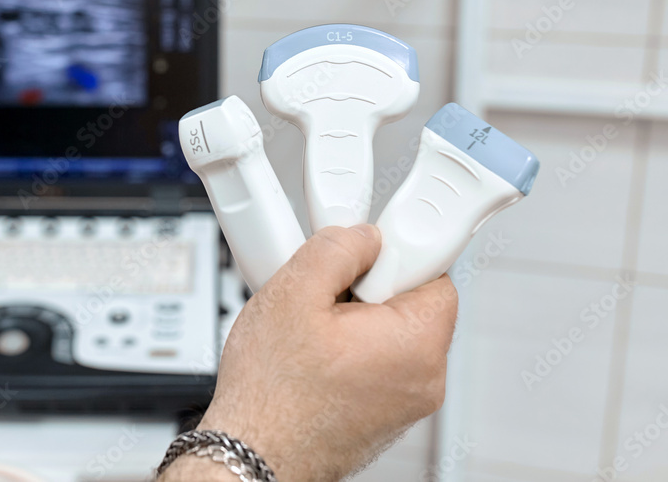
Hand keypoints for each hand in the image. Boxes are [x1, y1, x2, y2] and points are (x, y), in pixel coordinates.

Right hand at [160, 224, 457, 481]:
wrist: (252, 453)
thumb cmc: (270, 395)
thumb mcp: (293, 293)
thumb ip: (337, 247)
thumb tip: (362, 235)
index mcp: (416, 344)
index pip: (436, 268)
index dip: (394, 248)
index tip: (365, 247)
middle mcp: (424, 378)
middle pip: (411, 300)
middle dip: (366, 284)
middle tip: (324, 289)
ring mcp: (405, 402)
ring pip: (390, 331)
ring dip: (354, 318)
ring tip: (309, 326)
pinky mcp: (383, 415)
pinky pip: (378, 362)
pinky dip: (349, 349)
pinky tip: (309, 352)